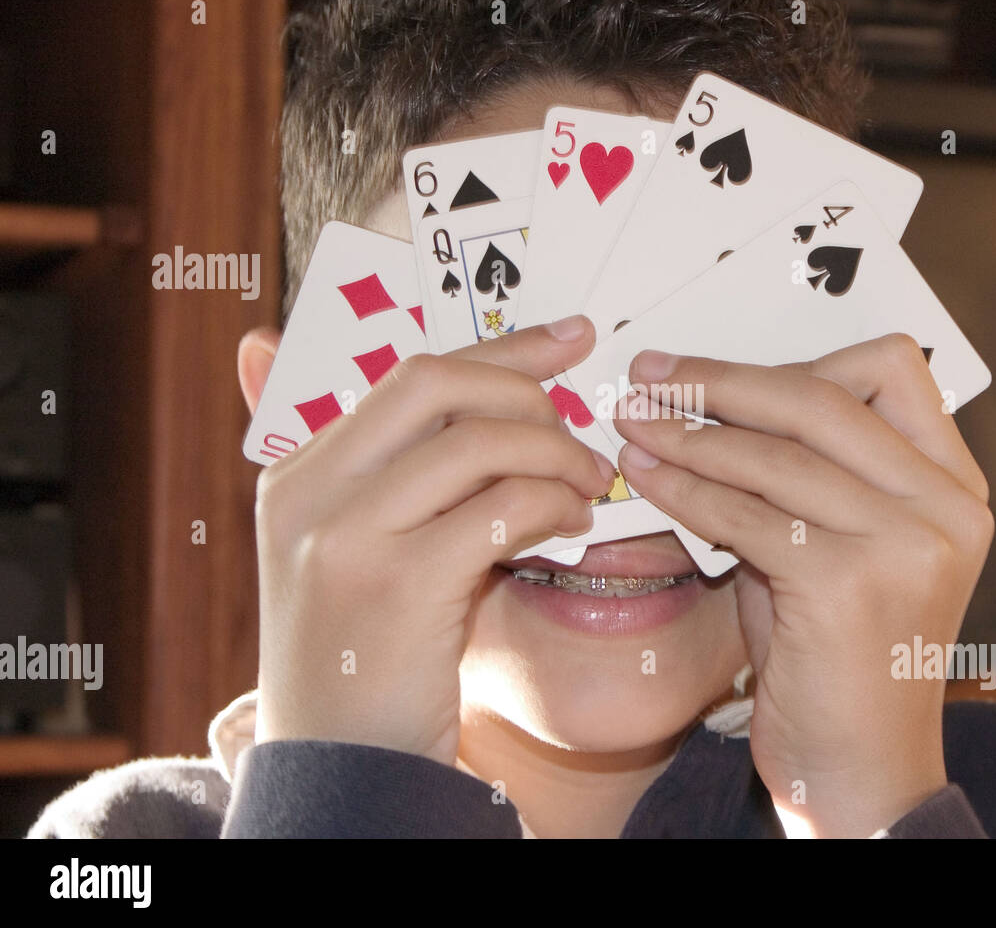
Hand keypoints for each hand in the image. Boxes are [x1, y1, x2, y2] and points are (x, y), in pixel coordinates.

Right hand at [252, 317, 613, 764]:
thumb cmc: (368, 656)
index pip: (407, 374)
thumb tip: (458, 393)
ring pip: (478, 442)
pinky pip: (502, 507)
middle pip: (435, 383)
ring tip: (587, 487)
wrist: (342, 767)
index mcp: (298, 473)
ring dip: (554, 454)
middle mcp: (309, 491)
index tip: (570, 339)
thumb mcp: (360, 554)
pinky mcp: (396, 585)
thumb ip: (397, 477)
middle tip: (581, 428)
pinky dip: (553, 505)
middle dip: (528, 389)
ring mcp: (344, 536)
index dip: (500, 350)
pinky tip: (572, 527)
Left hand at [612, 334, 993, 835]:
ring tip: (635, 425)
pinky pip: (744, 513)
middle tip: (653, 375)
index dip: (794, 359)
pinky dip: (684, 490)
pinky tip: (647, 478)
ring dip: (688, 433)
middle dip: (720, 382)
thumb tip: (717, 396)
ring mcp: (906, 545)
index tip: (716, 367)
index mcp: (954, 485)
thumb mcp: (839, 545)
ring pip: (774, 453)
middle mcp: (946, 507)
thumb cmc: (837, 656)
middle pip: (822, 398)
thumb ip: (807, 472)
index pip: (888, 368)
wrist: (859, 769)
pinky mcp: (850, 586)